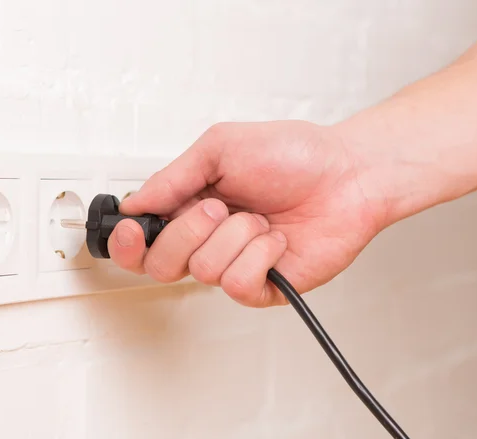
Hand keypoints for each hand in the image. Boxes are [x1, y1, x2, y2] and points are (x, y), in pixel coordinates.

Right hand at [108, 120, 389, 306]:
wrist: (349, 174)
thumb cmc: (295, 154)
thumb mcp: (221, 147)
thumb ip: (171, 178)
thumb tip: (132, 203)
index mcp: (192, 205)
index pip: (143, 240)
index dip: (127, 242)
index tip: (130, 229)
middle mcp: (210, 239)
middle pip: (160, 265)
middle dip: (186, 233)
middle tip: (217, 207)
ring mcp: (236, 264)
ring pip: (202, 271)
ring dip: (235, 236)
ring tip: (260, 218)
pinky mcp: (263, 285)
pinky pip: (237, 285)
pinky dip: (259, 256)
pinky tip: (277, 240)